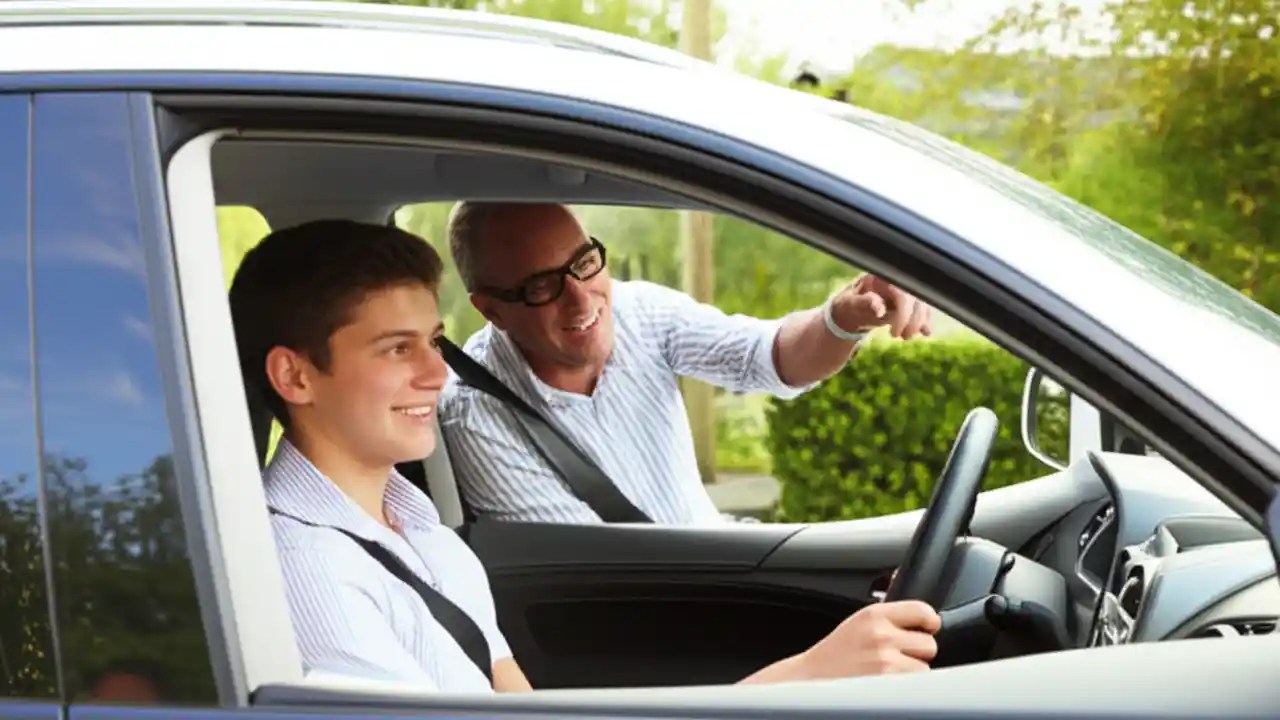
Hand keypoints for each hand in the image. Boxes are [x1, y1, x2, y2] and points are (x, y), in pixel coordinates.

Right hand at [797, 600, 940, 678]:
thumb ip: (888, 613)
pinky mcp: (888, 685)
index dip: (929, 622)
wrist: (812, 679)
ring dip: (912, 672)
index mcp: (874, 615)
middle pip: (929, 644)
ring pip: (925, 668)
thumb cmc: (836, 654)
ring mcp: (885, 662)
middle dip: (917, 652)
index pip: (923, 611)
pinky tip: (888, 684)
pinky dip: (906, 688)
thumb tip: (903, 579)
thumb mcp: (858, 622)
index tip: (927, 628)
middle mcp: (881, 636)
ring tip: (889, 672)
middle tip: (897, 656)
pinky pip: (916, 685)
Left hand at [831, 275, 932, 339]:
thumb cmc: (848, 305)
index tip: (895, 334)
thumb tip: (878, 306)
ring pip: (922, 303)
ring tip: (907, 337)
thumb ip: (864, 302)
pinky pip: (923, 308)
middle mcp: (896, 281)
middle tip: (903, 337)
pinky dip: (925, 320)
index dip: (904, 314)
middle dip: (913, 321)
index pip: (902, 292)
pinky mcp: (909, 301)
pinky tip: (926, 332)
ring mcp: (904, 290)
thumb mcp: (850, 304)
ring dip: (920, 322)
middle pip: (916, 298)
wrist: (849, 310)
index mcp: (882, 277)